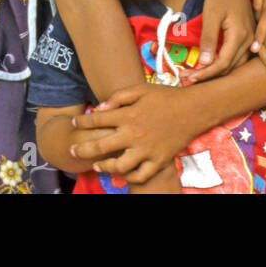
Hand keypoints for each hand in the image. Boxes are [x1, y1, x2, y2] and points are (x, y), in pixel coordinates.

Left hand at [69, 83, 194, 183]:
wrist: (193, 109)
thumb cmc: (166, 96)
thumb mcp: (141, 89)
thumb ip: (119, 97)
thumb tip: (100, 108)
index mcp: (129, 115)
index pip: (97, 120)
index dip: (82, 121)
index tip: (74, 122)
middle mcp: (134, 134)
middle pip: (100, 146)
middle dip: (82, 149)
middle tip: (72, 151)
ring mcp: (146, 150)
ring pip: (118, 166)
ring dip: (104, 166)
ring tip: (96, 165)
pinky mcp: (159, 160)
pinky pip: (140, 175)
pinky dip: (129, 177)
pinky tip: (122, 173)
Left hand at [187, 0, 253, 83]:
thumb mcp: (211, 14)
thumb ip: (208, 39)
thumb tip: (204, 64)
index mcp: (240, 36)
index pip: (222, 64)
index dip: (204, 73)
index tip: (186, 77)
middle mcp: (249, 41)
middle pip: (228, 67)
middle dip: (206, 75)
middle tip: (186, 78)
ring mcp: (251, 39)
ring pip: (233, 64)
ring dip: (215, 71)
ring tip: (195, 74)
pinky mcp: (248, 36)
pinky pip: (236, 57)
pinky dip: (222, 63)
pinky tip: (209, 64)